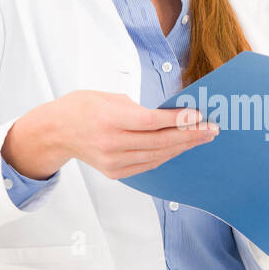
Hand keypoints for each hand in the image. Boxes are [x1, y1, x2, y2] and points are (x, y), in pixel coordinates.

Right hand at [54, 90, 218, 179]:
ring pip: (157, 155)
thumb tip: (171, 117)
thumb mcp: (109, 97)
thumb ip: (139, 109)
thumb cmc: (82, 107)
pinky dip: (167, 155)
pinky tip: (182, 147)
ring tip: (203, 137)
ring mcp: (113, 161)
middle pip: (159, 142)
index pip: (150, 122)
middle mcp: (111, 144)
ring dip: (183, 146)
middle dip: (190, 135)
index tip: (199, 116)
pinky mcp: (116, 172)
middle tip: (212, 128)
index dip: (177, 120)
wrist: (56, 132)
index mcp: (108, 119)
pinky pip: (149, 164)